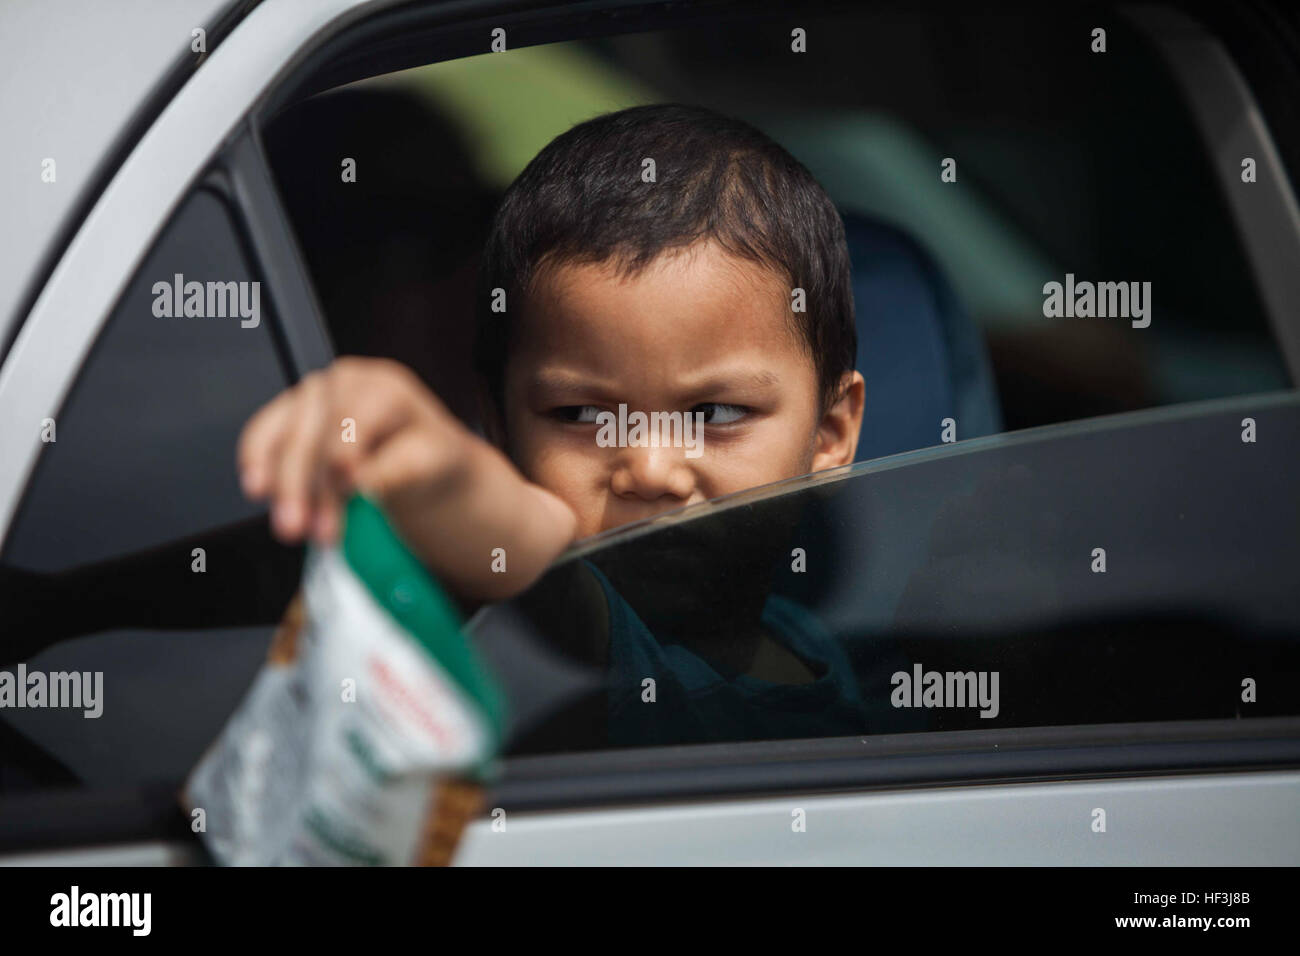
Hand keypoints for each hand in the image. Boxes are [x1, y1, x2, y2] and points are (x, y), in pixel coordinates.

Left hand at [237, 357, 576, 601]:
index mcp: (323, 393)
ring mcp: (406, 404)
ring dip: (335, 476)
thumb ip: (307, 484)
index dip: (264, 456)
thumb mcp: (332, 479)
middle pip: (314, 427)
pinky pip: (402, 460)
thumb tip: (287, 509)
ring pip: (352, 426)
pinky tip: (369, 501)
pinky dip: (381, 479)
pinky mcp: (444, 442)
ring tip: (330, 520)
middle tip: (295, 528)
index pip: (280, 423)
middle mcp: (360, 384)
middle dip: (299, 483)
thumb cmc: (385, 476)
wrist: (454, 489)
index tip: (258, 491)